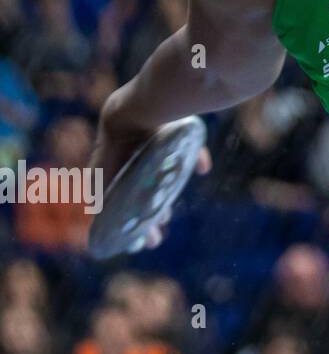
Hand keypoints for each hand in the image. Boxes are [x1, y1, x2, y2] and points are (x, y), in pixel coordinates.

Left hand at [92, 110, 211, 249]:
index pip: (152, 190)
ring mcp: (115, 174)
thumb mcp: (186, 140)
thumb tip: (204, 169)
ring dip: (131, 223)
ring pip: (122, 206)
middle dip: (146, 222)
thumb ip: (194, 154)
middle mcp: (131, 170)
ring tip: (140, 242)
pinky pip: (100, 203)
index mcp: (150, 162)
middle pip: (137, 202)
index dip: (158, 207)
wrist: (140, 111)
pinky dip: (106, 218)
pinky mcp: (99, 178)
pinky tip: (114, 233)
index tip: (165, 222)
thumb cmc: (166, 122)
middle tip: (155, 241)